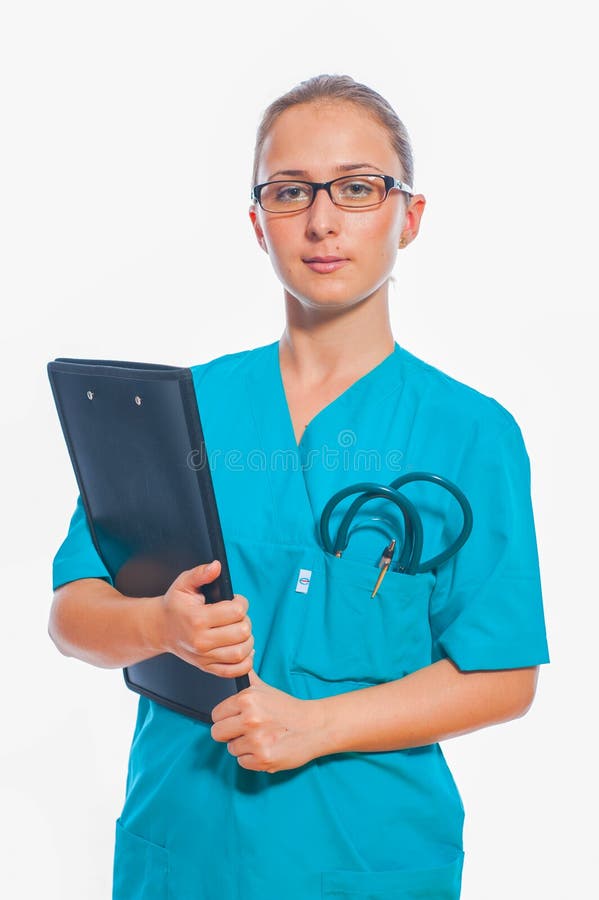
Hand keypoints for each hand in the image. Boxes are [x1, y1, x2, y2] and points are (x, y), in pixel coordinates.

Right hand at [157, 560, 253, 677]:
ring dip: (249, 639)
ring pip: (242, 652)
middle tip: (237, 615)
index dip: (241, 602)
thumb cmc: (176, 605)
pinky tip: (243, 649)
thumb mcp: (184, 584)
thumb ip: (201, 573)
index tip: (236, 600)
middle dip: (245, 620)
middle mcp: (201, 641)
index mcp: (197, 619)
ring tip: (240, 630)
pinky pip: (235, 670)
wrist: (161, 629)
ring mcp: (204, 657)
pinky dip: (246, 662)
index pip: (236, 612)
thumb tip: (216, 566)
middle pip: (242, 632)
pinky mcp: (207, 668)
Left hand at [211, 669, 323, 772]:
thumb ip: (248, 676)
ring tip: (260, 738)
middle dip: (229, 733)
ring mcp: (256, 741)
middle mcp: (249, 719)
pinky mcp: (263, 759)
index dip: (225, 717)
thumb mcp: (266, 688)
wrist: (314, 727)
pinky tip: (265, 748)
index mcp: (247, 699)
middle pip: (217, 733)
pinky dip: (252, 759)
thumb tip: (243, 657)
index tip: (235, 718)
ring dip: (243, 746)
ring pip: (231, 748)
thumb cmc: (288, 708)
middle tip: (245, 730)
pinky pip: (242, 762)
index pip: (216, 714)